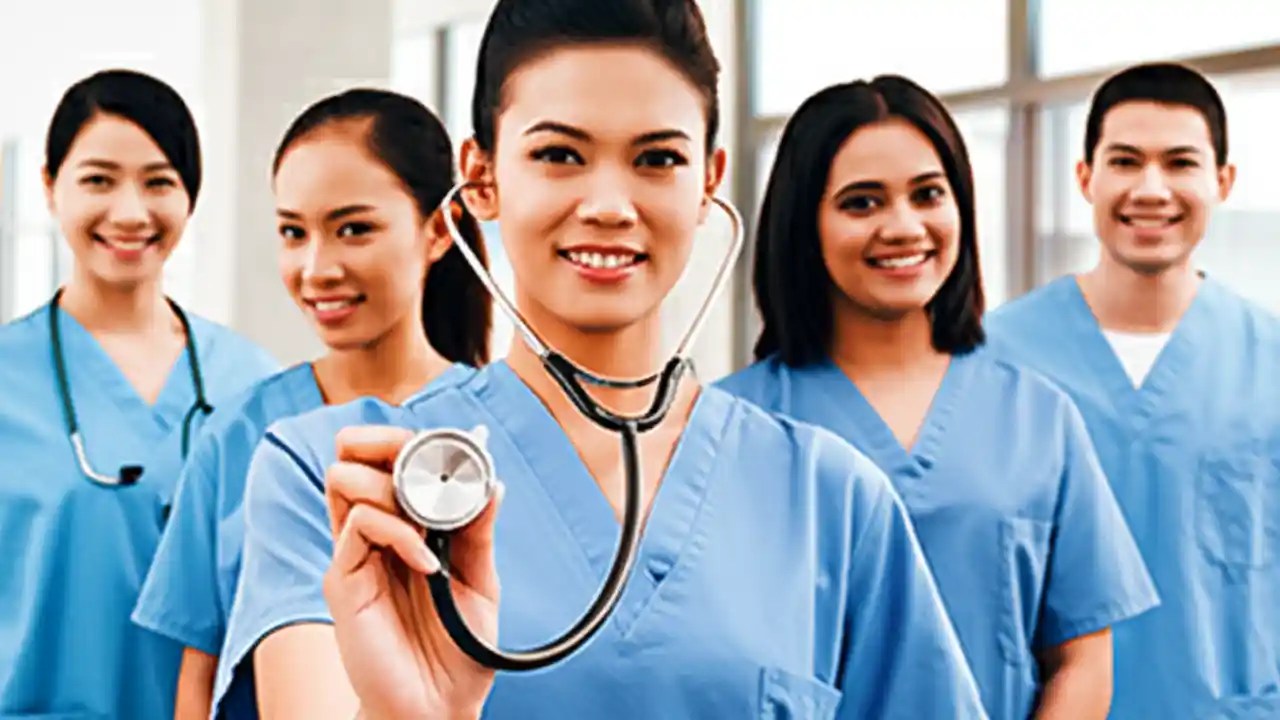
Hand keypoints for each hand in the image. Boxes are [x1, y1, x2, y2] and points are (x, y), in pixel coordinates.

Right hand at [322, 426, 503, 719]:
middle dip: (387, 440)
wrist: (439, 706)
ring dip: (391, 483)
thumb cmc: (457, 650)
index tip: (457, 447)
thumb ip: (479, 532)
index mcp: (405, 526)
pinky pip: (358, 526)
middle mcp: (374, 533)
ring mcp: (354, 554)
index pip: (391, 459)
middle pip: (352, 454)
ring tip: (426, 520)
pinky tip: (426, 563)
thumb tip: (492, 480)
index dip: (415, 440)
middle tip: (423, 457)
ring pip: (343, 478)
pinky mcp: (344, 580)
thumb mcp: (481, 582)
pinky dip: (397, 532)